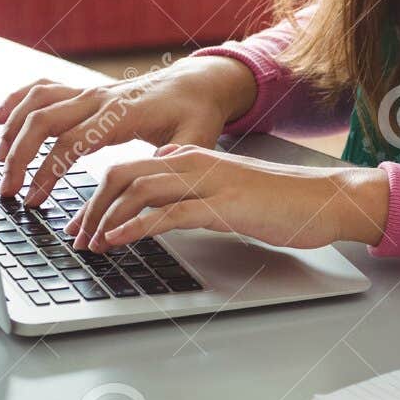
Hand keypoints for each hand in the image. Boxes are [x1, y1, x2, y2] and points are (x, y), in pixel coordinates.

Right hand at [0, 56, 256, 206]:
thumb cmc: (196, 114)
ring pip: (37, 102)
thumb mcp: (197, 140)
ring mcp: (90, 92)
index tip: (34, 199)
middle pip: (43, 121)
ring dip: (12, 130)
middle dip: (18, 157)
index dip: (47, 171)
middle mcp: (101, 99)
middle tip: (7, 191)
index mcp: (123, 114)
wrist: (197, 84)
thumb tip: (153, 177)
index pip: (72, 142)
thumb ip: (177, 158)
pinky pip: (43, 88)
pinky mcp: (85, 92)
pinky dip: (17, 101)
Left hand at [65, 144, 388, 251]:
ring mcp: (207, 182)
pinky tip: (115, 242)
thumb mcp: (228, 185)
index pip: (128, 167)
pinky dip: (131, 228)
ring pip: (136, 190)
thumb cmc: (281, 198)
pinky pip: (164, 214)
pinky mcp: (221, 206)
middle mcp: (194, 161)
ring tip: (89, 244)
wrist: (325, 199)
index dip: (95, 195)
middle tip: (74, 235)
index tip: (81, 223)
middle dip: (89, 206)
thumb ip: (194, 180)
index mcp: (192, 155)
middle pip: (121, 174)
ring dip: (104, 219)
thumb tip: (161, 179)